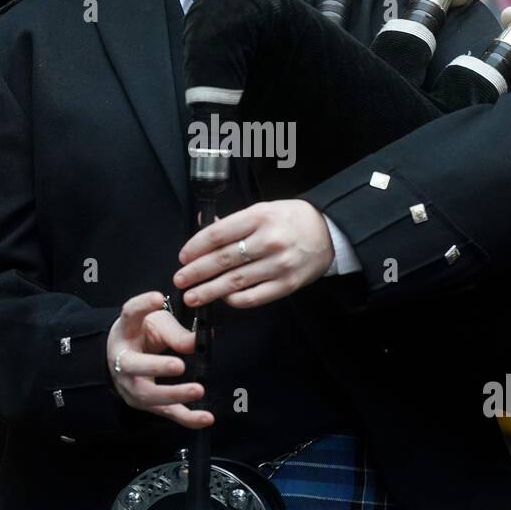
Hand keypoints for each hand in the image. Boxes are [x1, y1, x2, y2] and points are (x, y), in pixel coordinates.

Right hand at [106, 290, 214, 428]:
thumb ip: (176, 331)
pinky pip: (167, 413)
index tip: (158, 298)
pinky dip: (188, 418)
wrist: (123, 356)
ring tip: (197, 390)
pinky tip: (207, 418)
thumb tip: (198, 342)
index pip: (129, 314)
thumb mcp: (157, 323)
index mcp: (124, 332)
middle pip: (133, 365)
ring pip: (149, 395)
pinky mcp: (148, 404)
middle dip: (156, 367)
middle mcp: (122, 361)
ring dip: (174, 394)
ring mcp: (132, 386)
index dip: (142, 305)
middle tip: (178, 365)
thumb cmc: (142, 335)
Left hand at [173, 200, 333, 308]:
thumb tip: (204, 230)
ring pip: (235, 281)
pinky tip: (223, 299)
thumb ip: (235, 222)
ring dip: (209, 291)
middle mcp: (268, 241)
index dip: (195, 247)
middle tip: (180, 280)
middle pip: (222, 260)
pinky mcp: (287, 284)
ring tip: (192, 296)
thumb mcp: (264, 209)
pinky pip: (254, 296)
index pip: (218, 234)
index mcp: (260, 217)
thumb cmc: (293, 219)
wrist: (330, 232)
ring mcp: (279, 265)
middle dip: (196, 272)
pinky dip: (235, 300)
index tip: (183, 257)